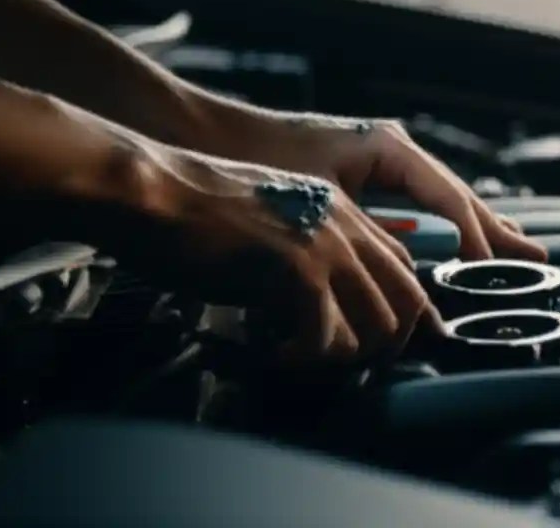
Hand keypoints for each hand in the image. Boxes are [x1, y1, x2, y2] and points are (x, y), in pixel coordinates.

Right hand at [109, 146, 436, 365]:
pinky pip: (326, 338)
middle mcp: (346, 225)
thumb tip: (325, 307)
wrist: (153, 194)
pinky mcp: (297, 272)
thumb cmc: (194, 213)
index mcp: (343, 211)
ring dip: (342, 357)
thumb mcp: (272, 225)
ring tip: (301, 359)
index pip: (404, 268)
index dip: (404, 313)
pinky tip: (272, 356)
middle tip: (339, 365)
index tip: (382, 346)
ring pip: (376, 326)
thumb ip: (309, 255)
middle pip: (406, 303)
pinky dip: (303, 360)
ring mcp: (326, 247)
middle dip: (382, 347)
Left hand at [242, 115, 546, 261]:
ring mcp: (379, 159)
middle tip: (539, 257)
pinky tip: (454, 239)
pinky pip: (419, 202)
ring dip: (476, 226)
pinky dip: (444, 224)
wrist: (211, 136)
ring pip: (442, 198)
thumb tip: (406, 270)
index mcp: (389, 149)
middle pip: (457, 195)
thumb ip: (368, 235)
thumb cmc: (261, 162)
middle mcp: (391, 149)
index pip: (450, 199)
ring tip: (514, 248)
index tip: (493, 271)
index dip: (476, 238)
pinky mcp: (361, 172)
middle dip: (496, 229)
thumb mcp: (322, 205)